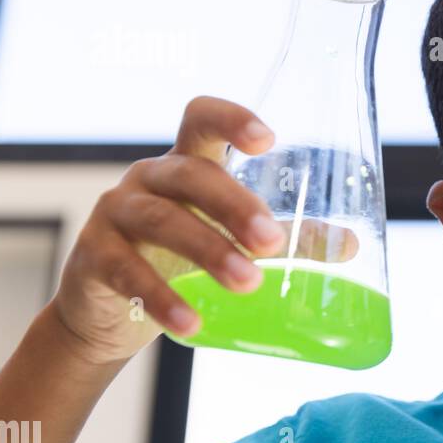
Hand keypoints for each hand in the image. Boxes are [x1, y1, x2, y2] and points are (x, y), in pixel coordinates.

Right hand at [51, 96, 358, 366]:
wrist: (109, 314)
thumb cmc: (178, 262)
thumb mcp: (232, 243)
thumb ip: (287, 239)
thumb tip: (349, 245)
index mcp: (186, 165)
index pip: (200, 119)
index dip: (230, 118)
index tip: (267, 140)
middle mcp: (148, 179)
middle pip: (190, 174)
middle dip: (234, 205)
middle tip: (272, 241)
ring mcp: (116, 214)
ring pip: (161, 220)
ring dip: (208, 251)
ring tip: (249, 283)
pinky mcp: (93, 256)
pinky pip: (127, 272)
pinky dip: (163, 299)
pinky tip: (193, 323)